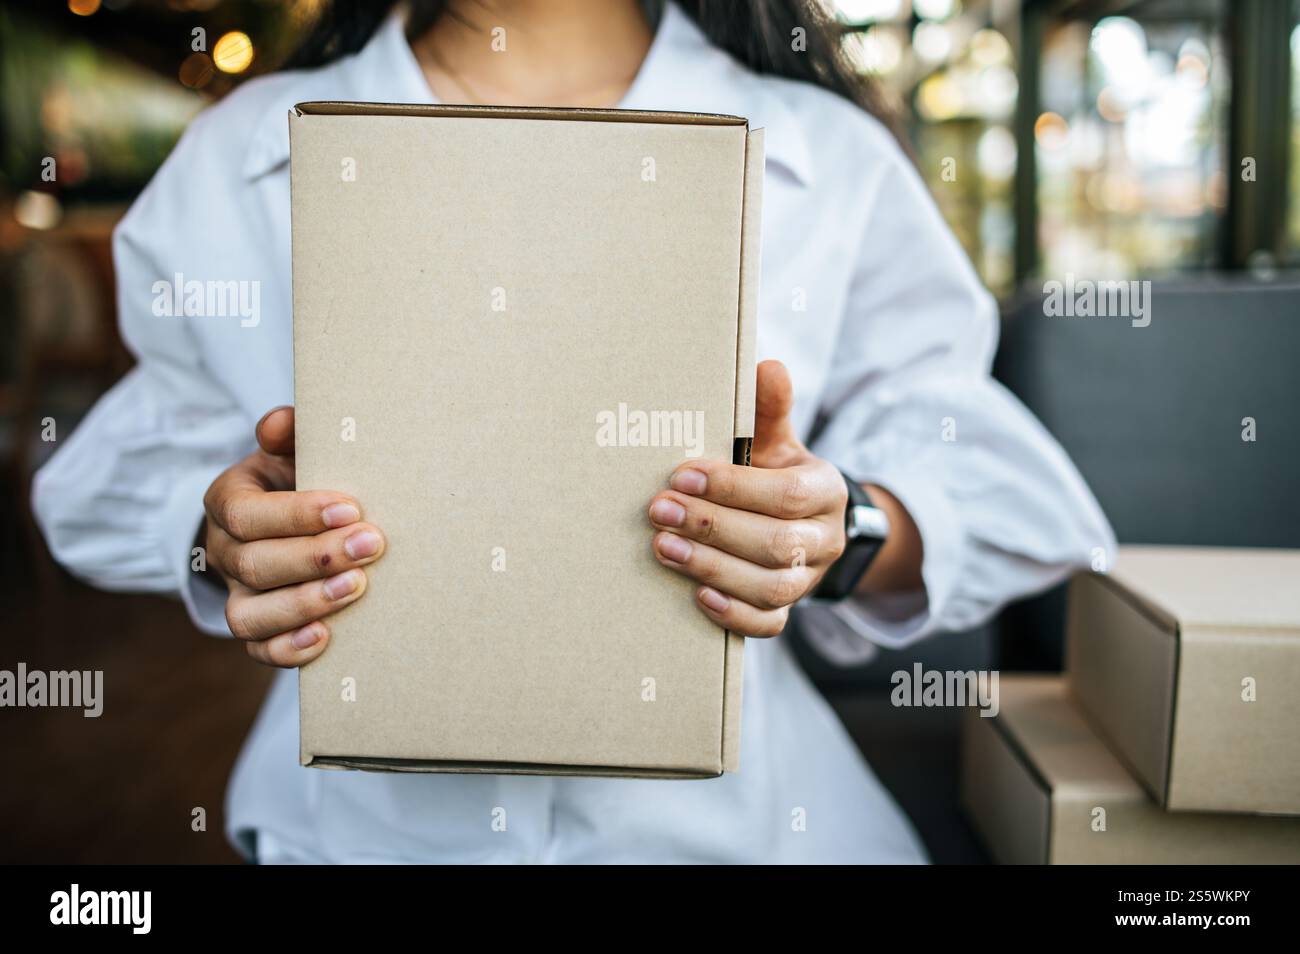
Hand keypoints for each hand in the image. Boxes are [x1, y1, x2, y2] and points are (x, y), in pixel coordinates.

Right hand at [201, 406, 385, 666]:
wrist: (285, 517)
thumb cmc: (296, 477)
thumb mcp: (290, 449)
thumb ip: (288, 433)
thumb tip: (280, 424)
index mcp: (228, 501)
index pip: (248, 514)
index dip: (297, 514)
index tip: (350, 508)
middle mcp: (224, 552)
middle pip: (254, 564)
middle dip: (315, 558)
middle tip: (370, 545)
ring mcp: (237, 594)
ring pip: (251, 615)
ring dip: (305, 603)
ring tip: (356, 588)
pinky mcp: (255, 629)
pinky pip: (260, 650)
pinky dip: (290, 649)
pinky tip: (327, 636)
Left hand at [646, 360, 847, 636]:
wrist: (799, 525)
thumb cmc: (774, 474)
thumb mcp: (776, 439)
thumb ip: (769, 409)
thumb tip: (767, 365)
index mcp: (826, 491)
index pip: (788, 493)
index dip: (735, 487)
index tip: (682, 475)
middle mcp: (825, 540)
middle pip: (777, 543)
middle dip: (714, 527)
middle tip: (659, 511)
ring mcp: (809, 581)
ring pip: (772, 587)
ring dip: (713, 568)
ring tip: (663, 548)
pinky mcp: (787, 611)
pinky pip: (769, 625)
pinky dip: (734, 614)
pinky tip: (695, 597)